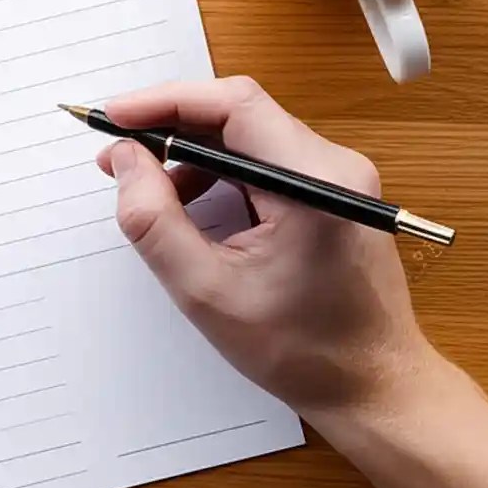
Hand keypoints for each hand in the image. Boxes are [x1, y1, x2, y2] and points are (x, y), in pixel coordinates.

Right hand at [97, 76, 434, 418]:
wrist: (372, 386)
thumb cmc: (305, 351)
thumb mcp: (206, 291)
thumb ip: (154, 220)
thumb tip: (126, 161)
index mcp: (314, 183)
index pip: (233, 105)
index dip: (165, 102)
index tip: (115, 118)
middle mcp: (335, 166)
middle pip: (238, 114)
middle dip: (170, 128)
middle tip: (118, 156)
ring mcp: (338, 178)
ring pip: (247, 138)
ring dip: (191, 155)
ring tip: (148, 192)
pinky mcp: (331, 193)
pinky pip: (263, 163)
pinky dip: (219, 174)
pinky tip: (189, 208)